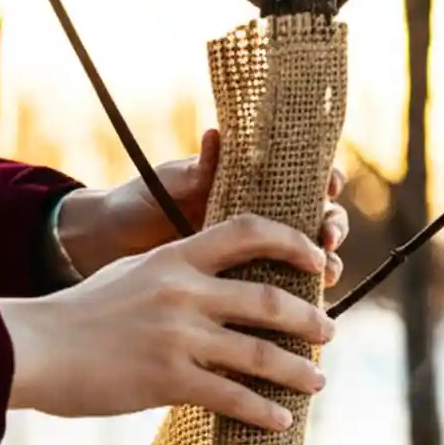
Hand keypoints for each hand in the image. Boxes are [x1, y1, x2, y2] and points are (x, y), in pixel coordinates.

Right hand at [0, 214, 335, 430]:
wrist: (35, 347)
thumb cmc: (80, 315)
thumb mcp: (131, 274)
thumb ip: (173, 274)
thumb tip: (211, 283)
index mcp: (174, 258)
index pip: (248, 230)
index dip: (291, 240)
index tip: (318, 257)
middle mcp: (183, 291)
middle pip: (268, 298)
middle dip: (309, 318)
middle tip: (328, 332)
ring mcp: (178, 336)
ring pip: (259, 353)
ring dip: (297, 369)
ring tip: (317, 382)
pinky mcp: (168, 379)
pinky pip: (232, 397)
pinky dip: (263, 411)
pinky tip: (281, 422)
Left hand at [56, 129, 349, 286]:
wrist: (110, 247)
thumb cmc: (141, 203)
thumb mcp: (169, 184)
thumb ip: (198, 170)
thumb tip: (217, 137)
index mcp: (253, 186)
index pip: (305, 178)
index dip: (326, 180)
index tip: (329, 186)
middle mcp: (264, 221)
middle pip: (319, 221)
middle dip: (333, 229)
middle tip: (327, 241)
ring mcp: (258, 257)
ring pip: (309, 262)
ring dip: (326, 269)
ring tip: (326, 277)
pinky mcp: (246, 292)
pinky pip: (283, 298)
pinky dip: (299, 305)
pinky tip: (307, 307)